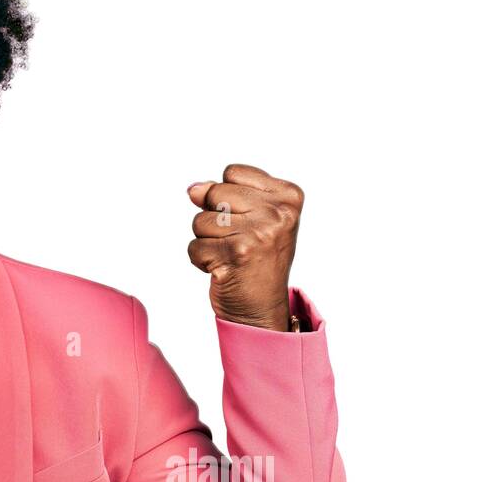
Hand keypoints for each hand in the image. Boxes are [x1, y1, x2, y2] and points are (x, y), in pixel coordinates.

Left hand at [186, 164, 302, 330]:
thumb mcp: (253, 218)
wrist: (263, 308)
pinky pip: (194, 246)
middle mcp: (278, 213)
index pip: (232, 172)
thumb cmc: (257, 258)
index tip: (248, 220)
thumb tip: (193, 189)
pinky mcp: (237, 253)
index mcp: (288, 196)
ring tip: (231, 255)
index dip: (227, 197)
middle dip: (214, 218)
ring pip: (200, 220)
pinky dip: (201, 260)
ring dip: (207, 241)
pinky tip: (224, 269)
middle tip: (237, 240)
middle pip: (213, 193)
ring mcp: (259, 233)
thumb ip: (224, 195)